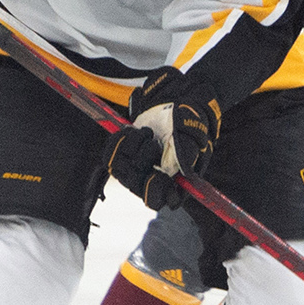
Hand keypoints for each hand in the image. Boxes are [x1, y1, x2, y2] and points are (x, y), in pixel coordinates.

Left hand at [106, 68, 221, 209]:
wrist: (175, 103)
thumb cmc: (190, 122)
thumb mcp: (193, 135)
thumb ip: (187, 152)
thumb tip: (183, 170)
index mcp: (174, 183)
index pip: (160, 201)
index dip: (155, 190)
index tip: (157, 173)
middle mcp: (153, 180)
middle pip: (134, 186)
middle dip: (142, 160)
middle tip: (153, 142)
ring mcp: (137, 169)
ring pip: (120, 171)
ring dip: (131, 148)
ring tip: (147, 133)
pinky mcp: (124, 156)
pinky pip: (110, 156)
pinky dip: (119, 141)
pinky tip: (132, 131)